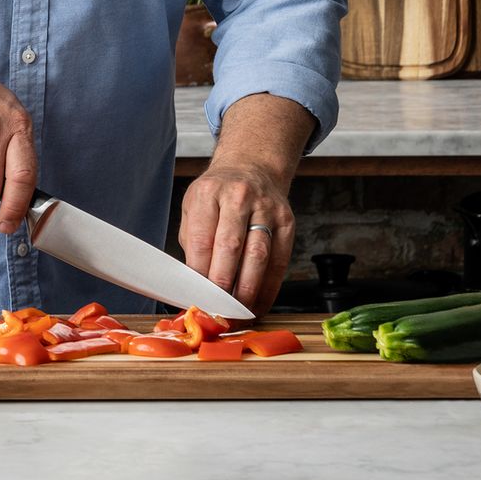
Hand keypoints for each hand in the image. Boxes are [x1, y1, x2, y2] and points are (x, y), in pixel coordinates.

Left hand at [178, 163, 293, 316]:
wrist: (251, 168)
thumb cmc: (217, 193)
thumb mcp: (194, 205)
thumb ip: (192, 240)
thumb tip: (193, 280)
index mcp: (208, 193)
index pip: (202, 238)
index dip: (199, 271)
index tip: (196, 295)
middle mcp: (238, 197)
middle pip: (231, 246)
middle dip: (222, 283)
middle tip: (216, 309)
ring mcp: (266, 208)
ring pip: (258, 255)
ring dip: (247, 289)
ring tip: (238, 311)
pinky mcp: (287, 222)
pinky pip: (280, 261)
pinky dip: (269, 288)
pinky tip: (259, 303)